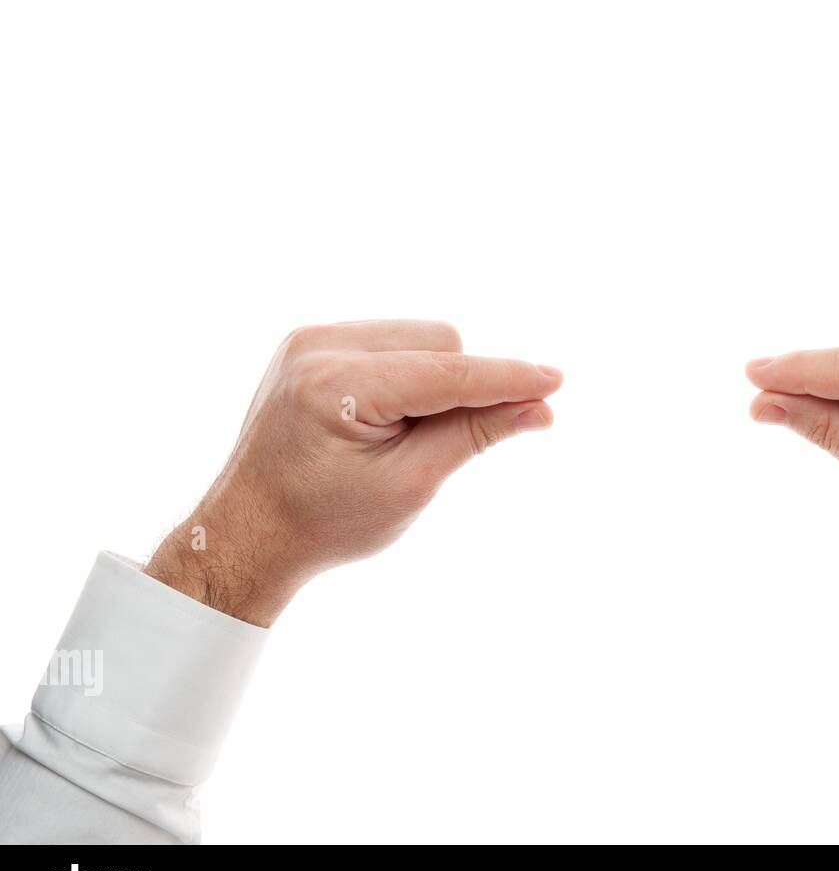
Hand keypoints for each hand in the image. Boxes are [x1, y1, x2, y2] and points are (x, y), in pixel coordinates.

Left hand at [145, 320, 562, 625]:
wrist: (250, 532)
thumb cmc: (326, 523)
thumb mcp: (411, 485)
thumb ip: (475, 435)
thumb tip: (539, 406)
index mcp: (335, 386)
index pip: (446, 372)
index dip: (506, 378)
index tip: (555, 380)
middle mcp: (318, 346)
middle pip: (439, 342)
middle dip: (462, 388)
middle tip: (440, 448)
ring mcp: (311, 339)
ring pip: (421, 337)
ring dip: (438, 380)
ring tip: (405, 438)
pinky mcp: (312, 343)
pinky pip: (393, 342)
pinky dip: (411, 375)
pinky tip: (389, 418)